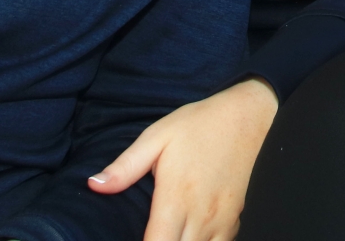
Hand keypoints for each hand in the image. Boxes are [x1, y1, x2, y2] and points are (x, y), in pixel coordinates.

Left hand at [89, 79, 278, 240]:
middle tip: (151, 234)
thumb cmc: (200, 124)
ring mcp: (221, 221)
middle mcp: (200, 216)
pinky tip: (190, 235)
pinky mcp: (236, 219)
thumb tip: (94, 185)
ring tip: (169, 235)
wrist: (250, 115)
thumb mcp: (158, 136)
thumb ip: (126, 166)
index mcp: (176, 198)